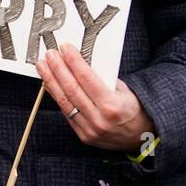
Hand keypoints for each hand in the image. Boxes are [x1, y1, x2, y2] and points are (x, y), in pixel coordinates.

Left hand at [36, 42, 154, 151]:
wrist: (141, 137)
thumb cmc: (133, 109)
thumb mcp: (124, 89)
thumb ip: (104, 78)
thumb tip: (82, 61)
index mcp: (112, 105)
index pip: (86, 78)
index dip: (73, 61)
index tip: (65, 48)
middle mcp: (99, 119)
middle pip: (71, 89)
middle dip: (57, 69)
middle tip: (49, 55)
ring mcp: (90, 130)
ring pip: (64, 102)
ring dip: (51, 82)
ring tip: (43, 67)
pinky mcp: (84, 136)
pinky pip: (66, 113)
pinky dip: (57, 97)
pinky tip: (50, 85)